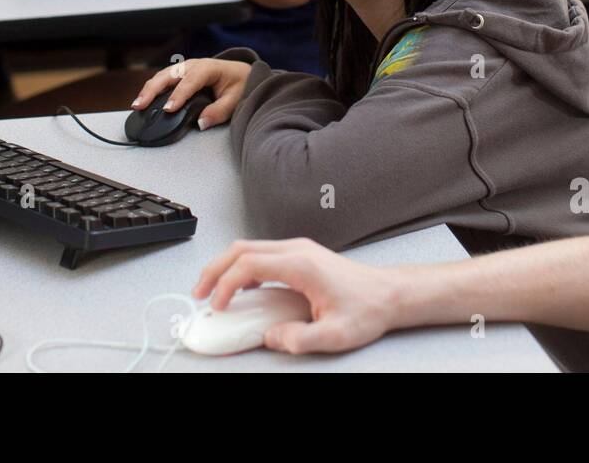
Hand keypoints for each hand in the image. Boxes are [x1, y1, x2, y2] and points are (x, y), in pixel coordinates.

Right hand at [131, 57, 251, 130]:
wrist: (240, 73)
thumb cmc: (238, 84)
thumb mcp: (236, 99)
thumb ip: (220, 111)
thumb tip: (201, 123)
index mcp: (208, 68)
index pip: (190, 81)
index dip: (178, 95)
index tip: (168, 109)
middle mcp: (192, 65)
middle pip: (168, 75)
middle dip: (152, 90)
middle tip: (140, 105)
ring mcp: (183, 69)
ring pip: (161, 76)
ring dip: (148, 89)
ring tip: (137, 104)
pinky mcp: (178, 75)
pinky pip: (162, 80)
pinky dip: (151, 89)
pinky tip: (143, 101)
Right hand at [192, 238, 400, 353]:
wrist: (389, 294)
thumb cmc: (367, 309)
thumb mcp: (335, 335)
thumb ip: (300, 339)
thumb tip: (271, 337)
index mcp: (301, 264)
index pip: (249, 265)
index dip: (225, 284)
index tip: (216, 305)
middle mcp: (297, 250)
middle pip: (241, 249)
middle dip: (215, 270)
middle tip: (199, 294)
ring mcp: (298, 249)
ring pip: (249, 248)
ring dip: (227, 268)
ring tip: (214, 293)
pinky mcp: (301, 255)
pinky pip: (262, 254)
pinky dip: (243, 268)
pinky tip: (242, 290)